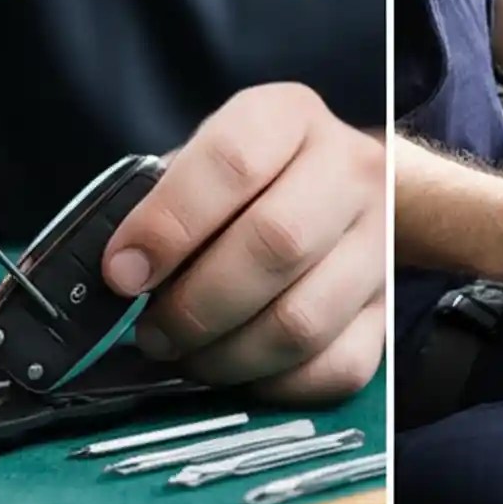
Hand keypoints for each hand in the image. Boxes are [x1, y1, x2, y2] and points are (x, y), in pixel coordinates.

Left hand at [104, 83, 384, 403]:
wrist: (350, 190)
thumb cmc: (253, 180)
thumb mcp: (203, 160)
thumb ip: (158, 204)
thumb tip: (114, 272)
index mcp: (289, 118)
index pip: (233, 163)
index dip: (169, 225)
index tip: (123, 273)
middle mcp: (350, 173)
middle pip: (275, 246)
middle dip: (195, 305)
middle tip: (153, 331)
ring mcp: (380, 245)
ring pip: (302, 320)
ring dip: (227, 356)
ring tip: (189, 355)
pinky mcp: (387, 311)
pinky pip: (335, 368)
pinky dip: (275, 385)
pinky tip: (243, 370)